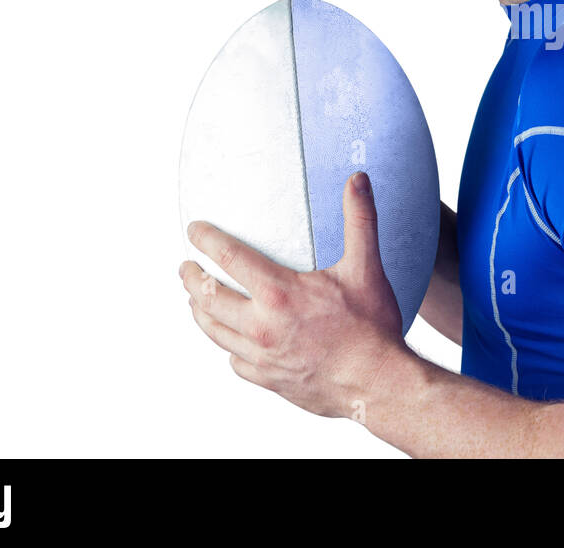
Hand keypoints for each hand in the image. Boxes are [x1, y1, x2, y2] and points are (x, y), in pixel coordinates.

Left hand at [179, 171, 406, 418]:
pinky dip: (229, 349)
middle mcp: (261, 326)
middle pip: (208, 298)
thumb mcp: (365, 267)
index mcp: (279, 293)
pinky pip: (236, 363)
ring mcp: (262, 356)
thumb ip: (359, 219)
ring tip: (195, 301)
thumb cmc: (372, 326)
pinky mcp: (269, 380)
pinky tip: (232, 343)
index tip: (193, 230)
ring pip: (215, 332)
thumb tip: (358, 179)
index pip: (229, 257)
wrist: (377, 384)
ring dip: (200, 312)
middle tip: (185, 268)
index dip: (206, 239)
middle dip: (192, 279)